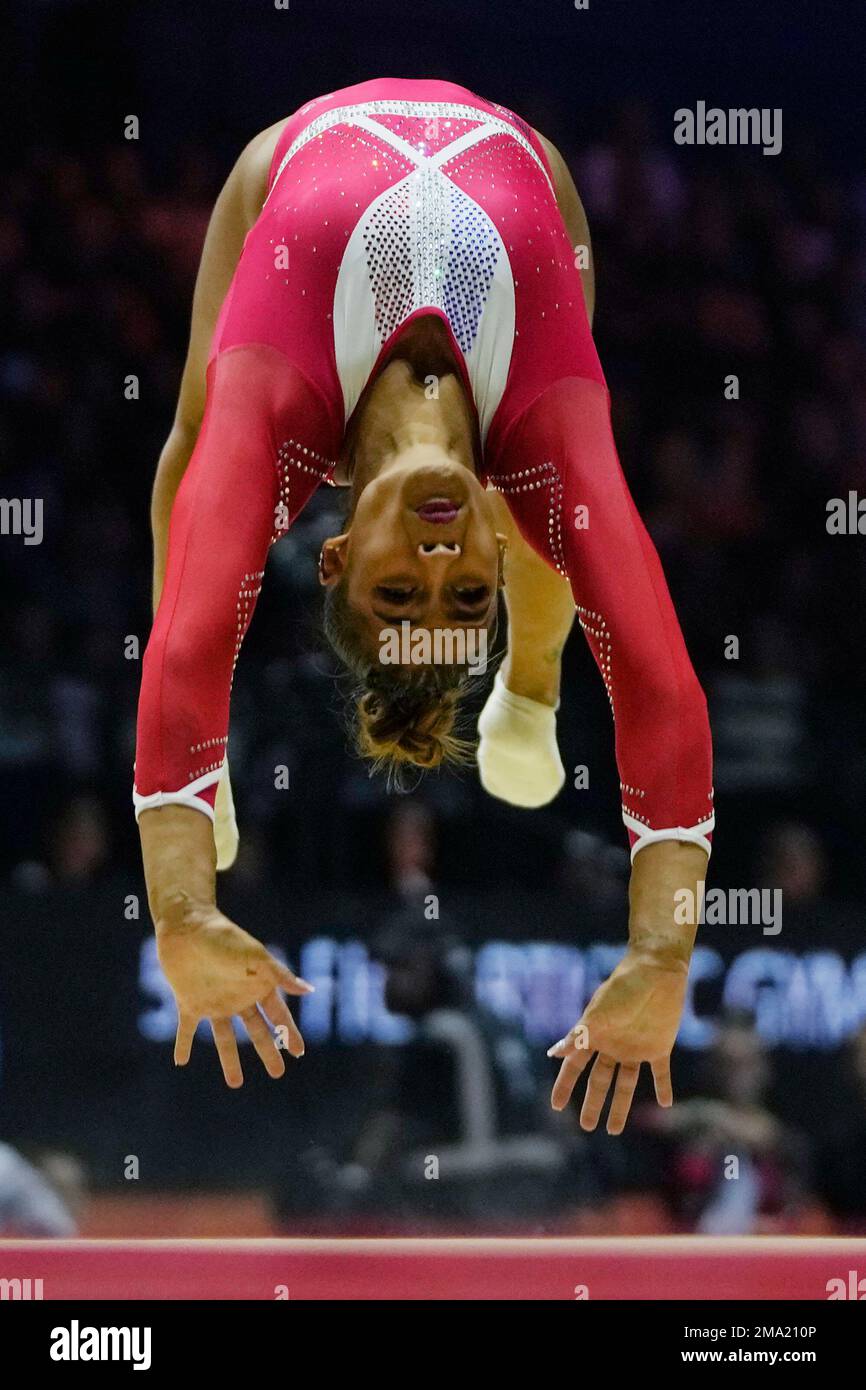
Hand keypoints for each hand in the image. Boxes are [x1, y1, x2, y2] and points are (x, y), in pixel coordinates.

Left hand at [156, 906, 311, 1086]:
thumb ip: (279, 974)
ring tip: (235, 1084)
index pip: (277, 1015)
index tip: (299, 1053)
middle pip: (256, 1031)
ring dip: (229, 1060)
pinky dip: (182, 1045)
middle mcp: (237, 997)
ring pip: (224, 1038)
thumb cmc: (224, 936)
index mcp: (256, 986)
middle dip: (268, 1051)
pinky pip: (186, 1029)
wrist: (187, 926)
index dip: (288, 1034)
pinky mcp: (189, 1002)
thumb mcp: (255, 956)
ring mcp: (214, 1002)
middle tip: (278, 1074)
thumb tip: (309, 990)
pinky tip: (180, 1061)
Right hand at [547, 948, 687, 1133]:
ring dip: (620, 1105)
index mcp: (595, 1036)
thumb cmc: (624, 987)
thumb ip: (580, 1035)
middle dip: (592, 1104)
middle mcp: (613, 1045)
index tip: (556, 1106)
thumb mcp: (599, 1012)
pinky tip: (666, 1104)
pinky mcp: (660, 1046)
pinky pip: (661, 1072)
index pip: (575, 1066)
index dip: (565, 1085)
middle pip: (599, 1080)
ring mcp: (636, 1047)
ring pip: (626, 1083)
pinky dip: (664, 1087)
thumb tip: (554, 1054)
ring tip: (613, 1130)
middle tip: (587, 1127)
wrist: (656, 970)